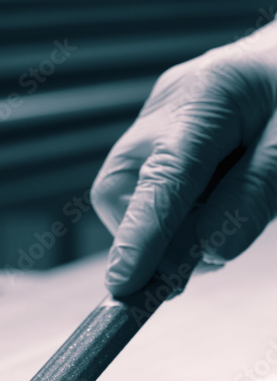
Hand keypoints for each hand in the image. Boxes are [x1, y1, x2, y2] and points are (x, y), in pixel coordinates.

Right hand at [91, 22, 276, 294]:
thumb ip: (258, 194)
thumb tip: (210, 251)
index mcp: (208, 94)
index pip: (161, 178)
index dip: (139, 238)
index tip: (124, 286)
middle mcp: (170, 99)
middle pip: (121, 184)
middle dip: (149, 233)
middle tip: (205, 260)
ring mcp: (163, 110)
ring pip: (137, 188)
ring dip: (175, 221)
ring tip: (238, 213)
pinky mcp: (167, 124)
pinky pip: (159, 178)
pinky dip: (186, 204)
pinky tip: (229, 194)